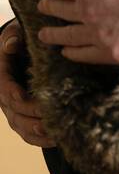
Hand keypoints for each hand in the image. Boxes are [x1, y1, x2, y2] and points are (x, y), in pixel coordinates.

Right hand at [0, 20, 55, 146]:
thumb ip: (12, 37)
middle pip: (14, 111)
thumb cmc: (23, 39)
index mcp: (2, 76)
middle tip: (46, 118)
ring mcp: (15, 111)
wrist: (28, 51)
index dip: (11, 92)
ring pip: (22, 127)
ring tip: (54, 134)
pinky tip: (58, 140)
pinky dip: (42, 140)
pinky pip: (31, 135)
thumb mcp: (16, 33)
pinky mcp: (26, 120)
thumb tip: (11, 44)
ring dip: (38, 132)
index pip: (3, 87)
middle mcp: (6, 97)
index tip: (20, 96)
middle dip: (30, 115)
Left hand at [35, 0, 118, 64]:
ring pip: (66, 36)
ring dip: (52, 34)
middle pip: (59, 11)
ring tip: (43, 35)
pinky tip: (66, 51)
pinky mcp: (111, 53)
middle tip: (42, 7)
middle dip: (47, 7)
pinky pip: (84, 55)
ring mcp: (98, 35)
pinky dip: (72, 53)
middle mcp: (87, 12)